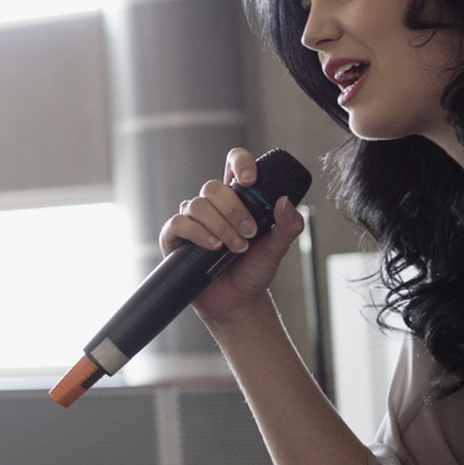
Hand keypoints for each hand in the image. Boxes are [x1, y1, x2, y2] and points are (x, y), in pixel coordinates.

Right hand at [163, 147, 307, 326]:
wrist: (237, 302)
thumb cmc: (253, 271)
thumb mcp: (278, 248)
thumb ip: (288, 226)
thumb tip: (285, 202)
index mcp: (236, 199)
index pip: (233, 164)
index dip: (240, 163)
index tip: (250, 180)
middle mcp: (212, 206)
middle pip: (213, 187)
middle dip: (234, 210)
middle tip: (250, 233)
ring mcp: (192, 221)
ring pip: (197, 204)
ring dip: (220, 226)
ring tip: (235, 247)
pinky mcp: (175, 238)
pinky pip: (179, 223)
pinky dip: (198, 233)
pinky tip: (213, 247)